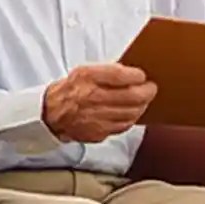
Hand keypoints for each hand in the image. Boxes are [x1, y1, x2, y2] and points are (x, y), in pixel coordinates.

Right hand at [42, 63, 157, 142]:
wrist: (52, 113)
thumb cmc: (73, 89)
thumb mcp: (86, 71)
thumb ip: (108, 71)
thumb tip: (133, 74)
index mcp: (87, 78)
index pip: (119, 75)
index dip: (136, 76)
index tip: (143, 76)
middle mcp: (91, 98)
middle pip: (131, 97)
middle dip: (147, 92)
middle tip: (151, 88)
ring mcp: (95, 118)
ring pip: (131, 113)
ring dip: (142, 106)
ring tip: (144, 100)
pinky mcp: (98, 132)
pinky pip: (123, 126)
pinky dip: (131, 118)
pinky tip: (132, 112)